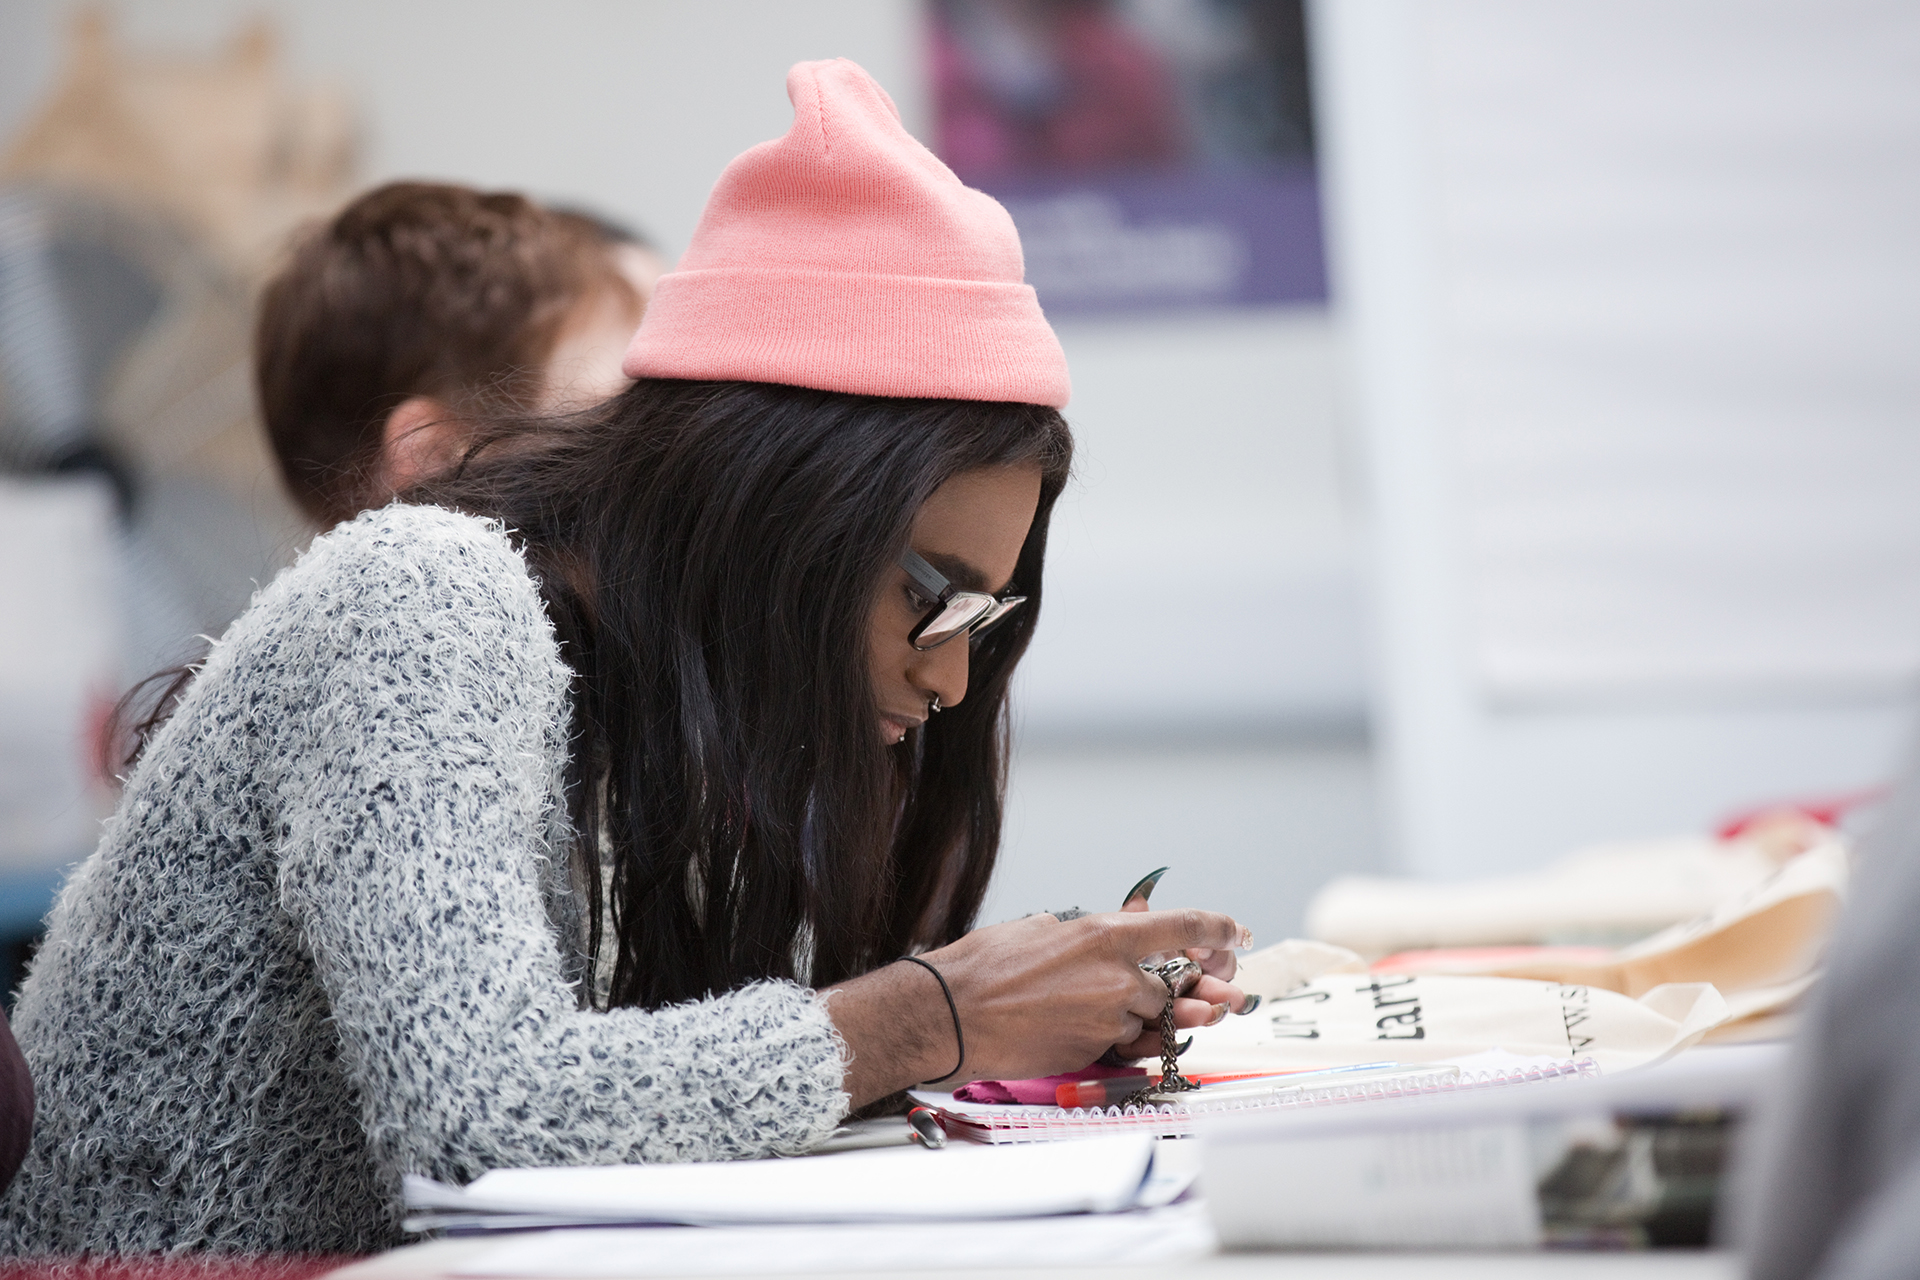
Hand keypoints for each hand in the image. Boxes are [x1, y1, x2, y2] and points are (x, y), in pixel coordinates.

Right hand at [924, 908, 1248, 1079]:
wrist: (951, 1014)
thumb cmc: (985, 965)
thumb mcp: (1045, 928)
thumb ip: (1092, 932)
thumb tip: (1120, 927)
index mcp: (1106, 936)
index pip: (1184, 927)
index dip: (1220, 928)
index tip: (1237, 933)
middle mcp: (1117, 978)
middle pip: (1168, 987)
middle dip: (1162, 989)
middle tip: (1138, 987)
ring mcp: (1108, 1020)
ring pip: (1143, 1021)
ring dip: (1128, 1016)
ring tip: (1080, 1005)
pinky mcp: (1093, 1053)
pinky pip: (1119, 1045)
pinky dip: (1106, 1037)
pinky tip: (1069, 1025)